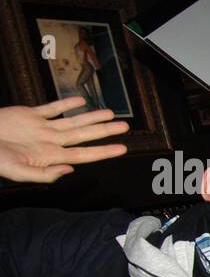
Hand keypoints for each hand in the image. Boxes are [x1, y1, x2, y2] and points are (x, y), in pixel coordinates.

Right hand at [0, 97, 127, 182]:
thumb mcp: (17, 172)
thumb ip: (45, 174)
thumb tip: (70, 170)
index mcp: (49, 156)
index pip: (83, 154)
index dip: (104, 151)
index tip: (122, 148)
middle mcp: (50, 142)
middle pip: (83, 135)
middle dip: (105, 131)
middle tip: (125, 127)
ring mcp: (41, 128)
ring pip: (72, 121)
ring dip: (91, 117)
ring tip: (110, 113)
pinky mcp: (29, 115)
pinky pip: (52, 108)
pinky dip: (66, 104)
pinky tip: (80, 102)